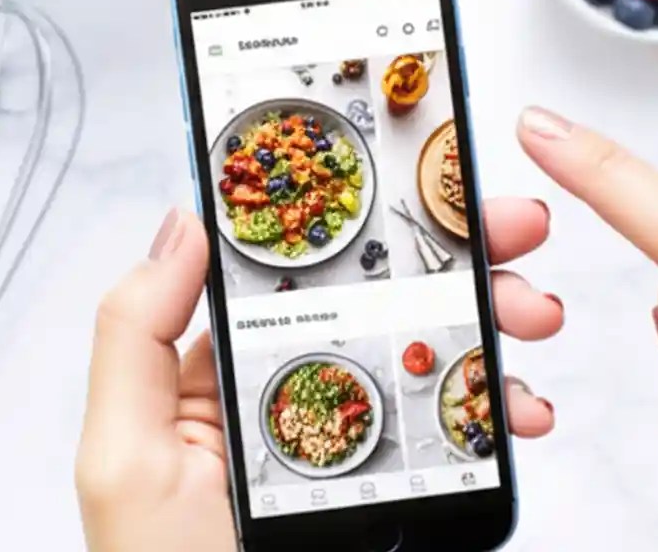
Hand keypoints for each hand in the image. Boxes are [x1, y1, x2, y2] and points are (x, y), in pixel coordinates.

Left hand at [76, 199, 561, 551]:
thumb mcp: (125, 457)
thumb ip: (136, 334)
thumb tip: (179, 223)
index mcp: (223, 370)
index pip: (296, 267)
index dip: (356, 214)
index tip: (414, 176)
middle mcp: (291, 392)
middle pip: (382, 297)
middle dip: (454, 256)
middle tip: (513, 232)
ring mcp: (350, 438)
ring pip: (431, 354)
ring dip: (493, 323)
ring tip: (532, 315)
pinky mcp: (396, 483)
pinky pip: (455, 430)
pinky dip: (500, 410)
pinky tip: (520, 405)